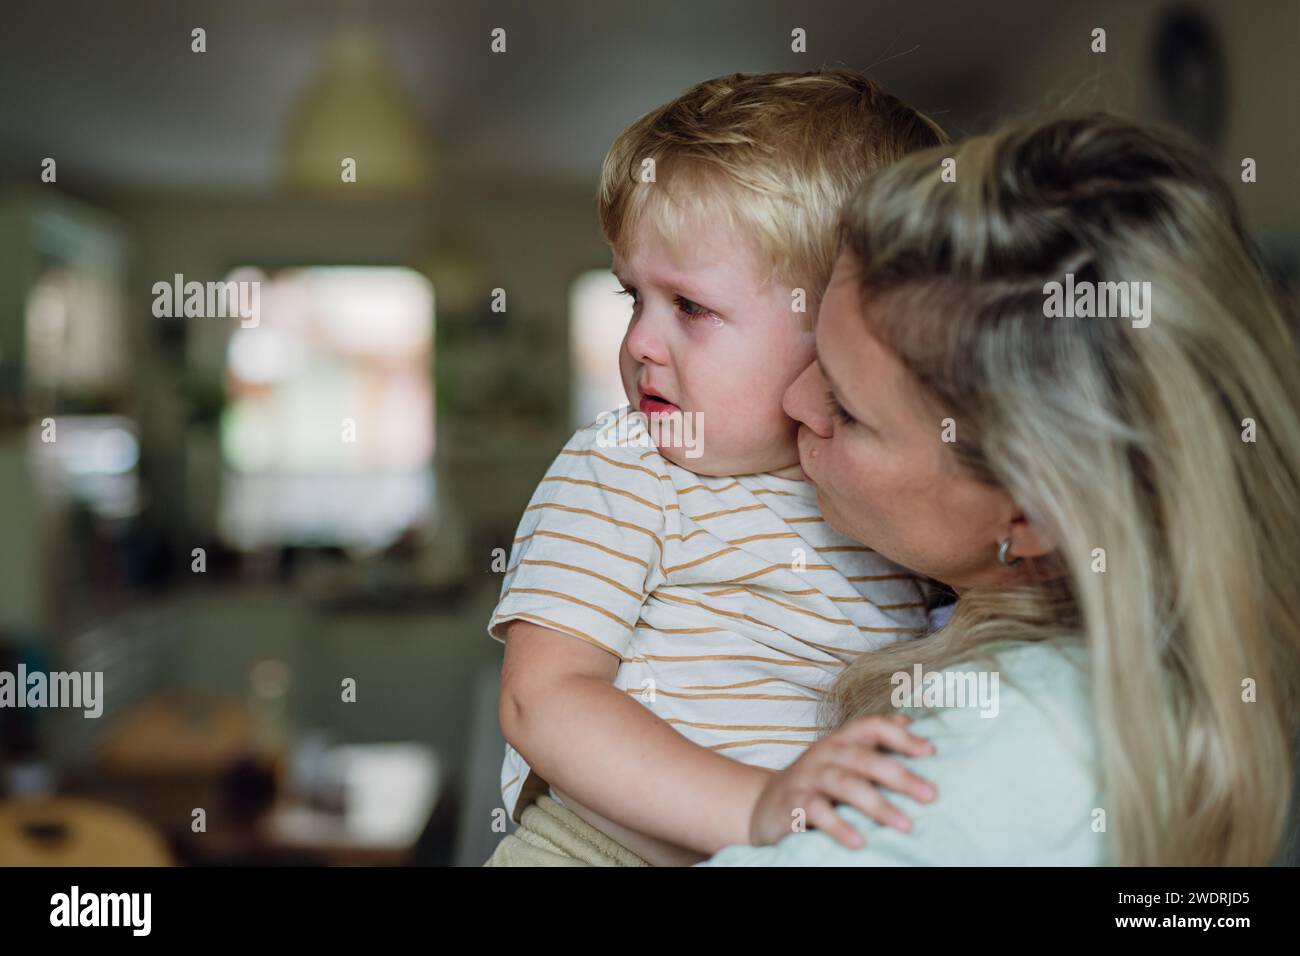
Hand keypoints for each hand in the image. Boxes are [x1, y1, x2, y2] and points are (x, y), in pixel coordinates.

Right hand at [748, 714, 935, 848]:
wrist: (764, 804)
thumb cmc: (815, 781)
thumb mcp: (840, 758)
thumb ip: (870, 742)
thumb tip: (907, 721)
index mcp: (840, 740)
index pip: (871, 726)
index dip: (900, 736)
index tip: (930, 752)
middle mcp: (824, 754)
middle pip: (864, 758)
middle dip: (899, 776)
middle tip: (930, 795)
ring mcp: (807, 777)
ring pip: (845, 785)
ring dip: (877, 804)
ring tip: (904, 825)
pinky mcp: (792, 803)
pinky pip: (816, 812)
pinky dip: (839, 826)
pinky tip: (859, 842)